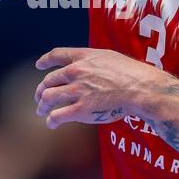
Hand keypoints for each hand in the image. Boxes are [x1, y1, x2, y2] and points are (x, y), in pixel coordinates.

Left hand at [34, 47, 159, 128]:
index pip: (57, 55)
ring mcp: (77, 91)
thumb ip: (94, 61)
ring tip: (41, 110)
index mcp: (83, 58)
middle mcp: (75, 72)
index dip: (46, 60)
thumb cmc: (131, 73)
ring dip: (42, 105)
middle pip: (49, 80)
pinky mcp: (80, 110)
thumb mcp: (110, 57)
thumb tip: (87, 66)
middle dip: (41, 89)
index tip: (39, 65)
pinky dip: (51, 120)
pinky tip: (51, 123)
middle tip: (39, 97)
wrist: (139, 89)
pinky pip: (58, 115)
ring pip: (48, 97)